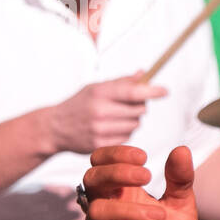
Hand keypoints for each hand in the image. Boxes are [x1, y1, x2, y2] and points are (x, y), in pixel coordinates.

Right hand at [48, 71, 167, 153]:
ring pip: (136, 124)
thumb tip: (144, 74)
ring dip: (133, 120)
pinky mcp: (101, 144)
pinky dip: (125, 132)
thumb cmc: (80, 104)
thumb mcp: (96, 88)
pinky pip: (127, 138)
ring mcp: (100, 129)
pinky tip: (112, 128)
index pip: (132, 92)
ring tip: (117, 117)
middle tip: (130, 104)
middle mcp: (100, 111)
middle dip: (140, 106)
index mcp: (99, 93)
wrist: (55, 127)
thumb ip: (122, 82)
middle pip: (139, 110)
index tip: (164, 91)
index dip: (151, 92)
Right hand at [78, 145, 198, 219]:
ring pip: (96, 212)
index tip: (143, 158)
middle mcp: (104, 211)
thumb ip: (180, 180)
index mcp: (120, 194)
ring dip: (130, 210)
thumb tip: (181, 149)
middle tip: (147, 176)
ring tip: (160, 217)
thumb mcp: (182, 208)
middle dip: (116, 172)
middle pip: (90, 180)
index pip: (100, 163)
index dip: (115, 155)